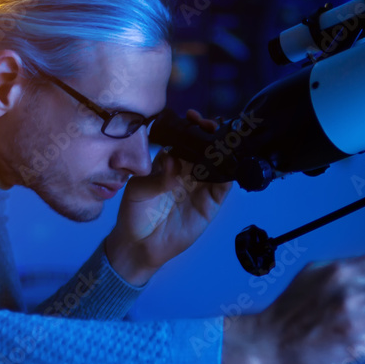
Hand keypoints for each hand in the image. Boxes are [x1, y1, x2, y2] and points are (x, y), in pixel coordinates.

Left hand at [105, 109, 232, 285]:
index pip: (184, 140)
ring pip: (218, 164)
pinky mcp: (211, 204)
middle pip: (205, 148)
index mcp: (169, 163)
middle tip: (212, 126)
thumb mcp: (138, 190)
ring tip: (224, 140)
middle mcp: (188, 172)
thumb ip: (157, 177)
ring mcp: (201, 187)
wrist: (140, 245)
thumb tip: (174, 162)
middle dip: (211, 134)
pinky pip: (224, 187)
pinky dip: (230, 175)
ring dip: (224, 151)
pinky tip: (230, 165)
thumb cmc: (134, 214)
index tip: (193, 118)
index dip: (191, 127)